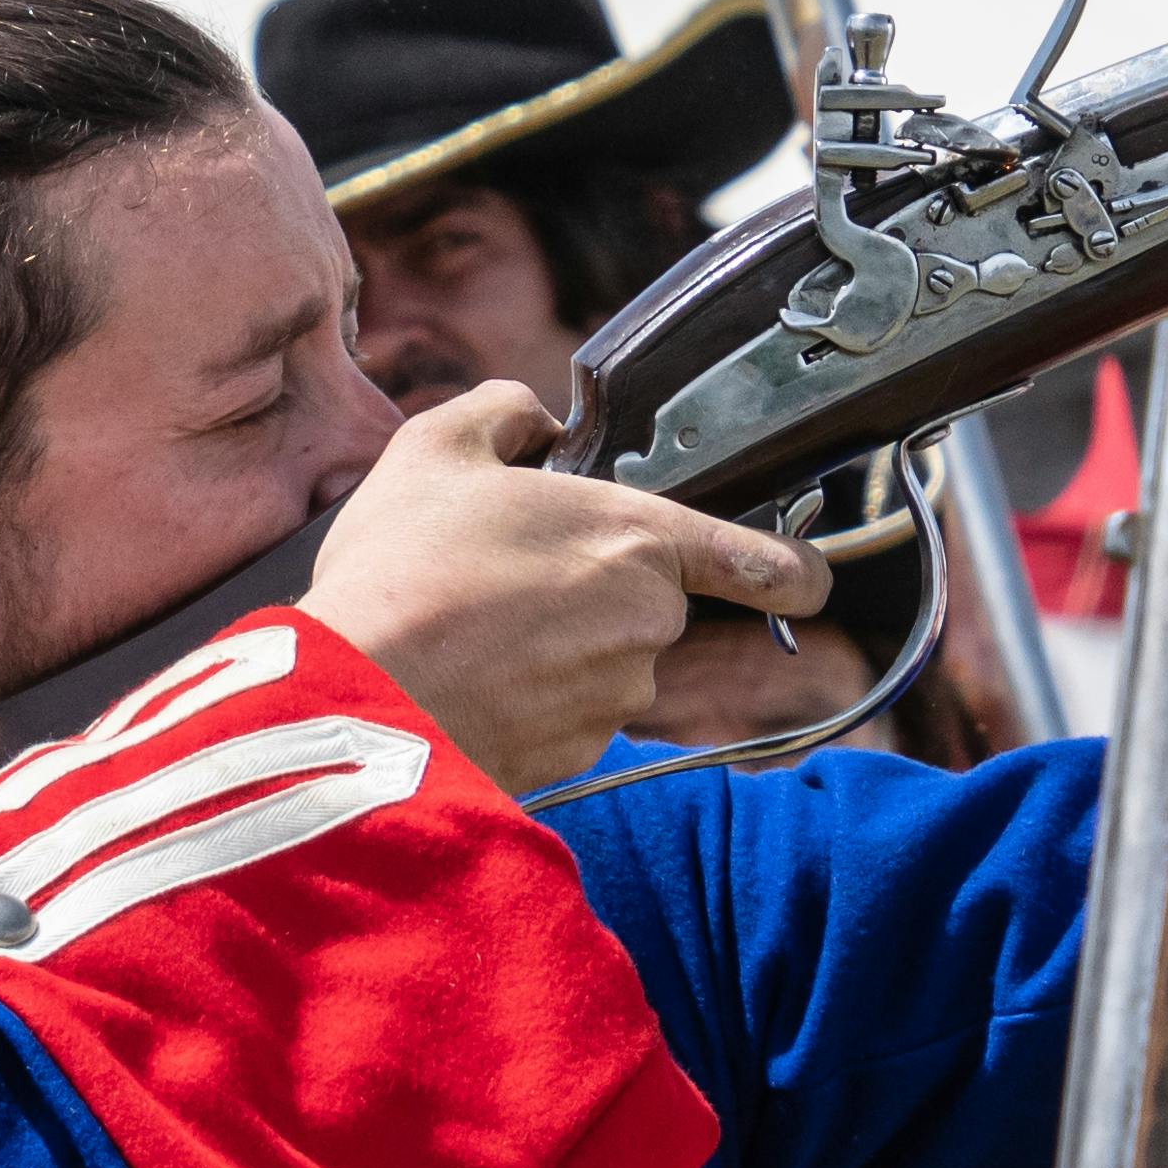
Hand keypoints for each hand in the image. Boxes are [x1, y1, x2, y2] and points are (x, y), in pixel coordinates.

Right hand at [297, 383, 825, 794]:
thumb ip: (504, 411)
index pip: (758, 559)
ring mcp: (615, 697)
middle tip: (500, 575)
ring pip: (604, 662)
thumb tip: (533, 419)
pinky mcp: (576, 755)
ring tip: (465, 627)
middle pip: (647, 602)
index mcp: (636, 538)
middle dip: (590, 590)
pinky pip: (565, 715)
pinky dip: (527, 699)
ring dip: (554, 647)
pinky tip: (465, 677)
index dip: (793, 568)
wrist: (358, 700)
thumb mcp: (436, 447)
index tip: (809, 576)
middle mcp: (646, 624)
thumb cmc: (400, 571)